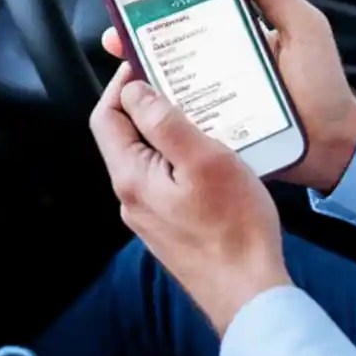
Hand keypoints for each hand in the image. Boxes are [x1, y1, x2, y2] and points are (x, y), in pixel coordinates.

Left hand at [90, 62, 291, 334]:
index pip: (106, 117)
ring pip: (151, 158)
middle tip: (183, 83)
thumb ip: (165, 122)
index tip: (146, 63)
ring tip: (206, 116)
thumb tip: (136, 92)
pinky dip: (184, 159)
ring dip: (172, 132)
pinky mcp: (171, 227)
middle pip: (127, 136)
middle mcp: (133, 198)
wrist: (249, 292)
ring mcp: (150, 215)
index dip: (123, 84)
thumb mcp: (204, 160)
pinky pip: (168, 180)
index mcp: (132, 177)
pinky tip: (215, 156)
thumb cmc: (234, 230)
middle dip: (152, 105)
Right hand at [102, 0, 355, 192]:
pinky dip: (160, 110)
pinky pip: (181, 118)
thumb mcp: (304, 27)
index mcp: (236, 35)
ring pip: (167, 84)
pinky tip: (146, 102)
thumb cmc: (324, 86)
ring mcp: (213, 98)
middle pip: (169, 48)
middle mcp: (218, 65)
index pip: (191, 12)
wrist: (334, 146)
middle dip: (138, 37)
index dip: (161, 1)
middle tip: (118, 31)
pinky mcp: (213, 129)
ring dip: (142, 73)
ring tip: (127, 63)